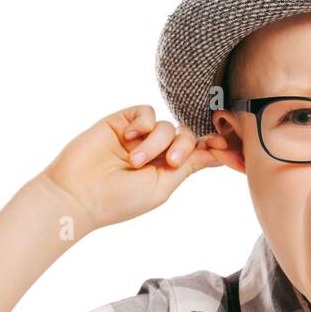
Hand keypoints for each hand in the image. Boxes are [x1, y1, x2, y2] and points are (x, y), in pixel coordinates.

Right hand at [38, 104, 223, 234]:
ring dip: (156, 142)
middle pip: (186, 135)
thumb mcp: (162, 186)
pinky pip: (146, 111)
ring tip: (135, 160)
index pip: (199, 152)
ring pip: (165, 125)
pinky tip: (128, 139)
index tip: (232, 151)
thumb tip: (218, 153)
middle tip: (170, 161)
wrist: (78, 193)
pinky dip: (143, 124)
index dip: (216, 148)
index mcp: (168, 169)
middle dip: (184, 146)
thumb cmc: (119, 200)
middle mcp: (156, 151)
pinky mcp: (122, 121)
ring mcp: (139, 136)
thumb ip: (189, 166)